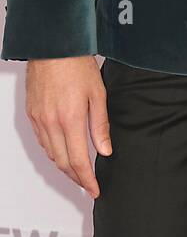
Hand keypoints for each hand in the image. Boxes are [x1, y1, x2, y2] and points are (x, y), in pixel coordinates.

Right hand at [25, 56, 111, 197]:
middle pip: (63, 163)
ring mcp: (39, 119)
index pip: (79, 161)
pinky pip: (42, 141)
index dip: (87, 180)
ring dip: (64, 166)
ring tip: (78, 171)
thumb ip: (100, 125)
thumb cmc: (77, 64)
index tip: (94, 189)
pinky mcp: (32, 114)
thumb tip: (105, 150)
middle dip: (76, 178)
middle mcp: (51, 123)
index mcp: (70, 119)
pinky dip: (53, 151)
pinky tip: (63, 151)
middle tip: (88, 184)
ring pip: (51, 154)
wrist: (52, 47)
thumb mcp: (98, 93)